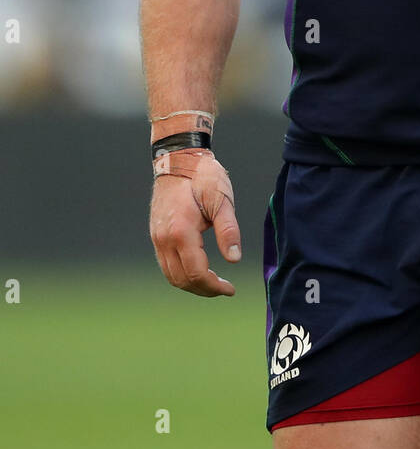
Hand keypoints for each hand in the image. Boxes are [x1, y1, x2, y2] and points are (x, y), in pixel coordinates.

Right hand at [149, 149, 241, 296]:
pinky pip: (166, 264)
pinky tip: (198, 270)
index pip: (196, 272)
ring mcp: (157, 237)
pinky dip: (182, 273)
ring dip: (192, 284)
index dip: (214, 286)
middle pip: (181, 279)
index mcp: (181, 231)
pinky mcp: (156, 234)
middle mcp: (164, 238)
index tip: (230, 289)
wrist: (178, 158)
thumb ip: (228, 231)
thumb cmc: (203, 176)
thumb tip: (234, 259)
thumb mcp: (222, 200)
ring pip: (171, 275)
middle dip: (204, 289)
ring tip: (213, 283)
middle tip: (224, 289)